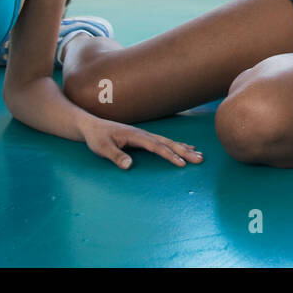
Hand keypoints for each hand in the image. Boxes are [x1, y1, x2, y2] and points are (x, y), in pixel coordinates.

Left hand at [80, 115, 202, 169]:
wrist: (92, 126)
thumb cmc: (97, 137)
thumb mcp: (102, 148)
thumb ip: (116, 156)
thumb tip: (129, 166)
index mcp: (136, 136)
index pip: (157, 147)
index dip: (170, 156)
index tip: (182, 164)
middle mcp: (144, 134)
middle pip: (168, 143)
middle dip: (185, 152)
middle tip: (200, 159)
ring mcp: (145, 135)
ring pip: (169, 142)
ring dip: (184, 148)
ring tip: (199, 154)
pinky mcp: (144, 138)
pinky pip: (164, 142)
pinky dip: (177, 145)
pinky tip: (185, 148)